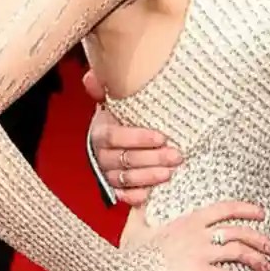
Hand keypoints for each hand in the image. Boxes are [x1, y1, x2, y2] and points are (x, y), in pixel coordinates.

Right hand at [85, 71, 182, 205]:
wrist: (108, 144)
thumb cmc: (117, 120)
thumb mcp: (112, 103)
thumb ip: (103, 90)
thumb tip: (93, 74)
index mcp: (101, 133)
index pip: (116, 137)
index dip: (138, 138)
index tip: (162, 137)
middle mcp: (101, 156)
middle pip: (125, 159)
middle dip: (153, 159)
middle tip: (177, 155)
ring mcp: (107, 174)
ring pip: (126, 178)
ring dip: (149, 176)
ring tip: (171, 172)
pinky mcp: (114, 189)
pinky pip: (123, 196)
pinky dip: (136, 196)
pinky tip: (151, 193)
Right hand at [141, 201, 269, 270]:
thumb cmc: (129, 254)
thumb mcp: (136, 227)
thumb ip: (142, 211)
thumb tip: (140, 197)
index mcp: (188, 220)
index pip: (225, 208)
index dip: (246, 209)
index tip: (261, 213)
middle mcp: (198, 234)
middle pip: (239, 231)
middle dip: (260, 239)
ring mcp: (200, 252)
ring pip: (238, 252)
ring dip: (257, 260)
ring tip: (266, 269)